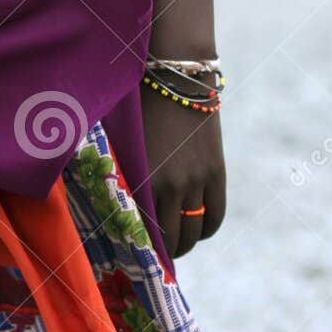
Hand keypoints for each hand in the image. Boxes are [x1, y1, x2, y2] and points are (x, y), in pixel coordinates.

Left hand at [140, 82, 225, 259]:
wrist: (176, 76)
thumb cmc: (140, 103)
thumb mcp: (125, 140)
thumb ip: (123, 171)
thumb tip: (115, 200)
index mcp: (140, 178)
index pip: (140, 229)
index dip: (139, 247)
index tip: (136, 253)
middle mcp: (168, 185)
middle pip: (170, 237)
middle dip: (164, 252)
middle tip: (159, 254)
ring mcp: (195, 181)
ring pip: (193, 231)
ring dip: (186, 244)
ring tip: (179, 245)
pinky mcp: (215, 173)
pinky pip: (215, 216)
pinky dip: (206, 229)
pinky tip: (199, 229)